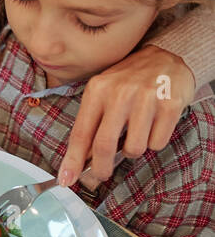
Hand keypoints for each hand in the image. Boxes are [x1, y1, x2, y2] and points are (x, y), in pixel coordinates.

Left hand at [59, 44, 194, 188]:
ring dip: (133, 149)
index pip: (81, 133)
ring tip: (137, 132)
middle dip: (101, 168)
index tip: (66, 179)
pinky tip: (155, 124)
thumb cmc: (128, 81)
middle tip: (101, 175)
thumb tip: (81, 160)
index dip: (72, 161)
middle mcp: (119, 94)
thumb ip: (92, 123)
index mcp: (97, 91)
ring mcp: (146, 99)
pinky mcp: (170, 105)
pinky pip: (157, 143)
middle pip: (104, 145)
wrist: (166, 57)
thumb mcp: (103, 93)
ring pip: (134, 148)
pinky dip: (155, 141)